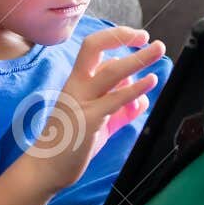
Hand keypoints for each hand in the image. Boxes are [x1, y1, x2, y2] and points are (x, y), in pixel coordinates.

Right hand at [21, 25, 164, 194]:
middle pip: (96, 49)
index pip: (93, 47)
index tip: (137, 36)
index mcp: (76, 82)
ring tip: (158, 50)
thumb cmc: (69, 142)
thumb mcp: (99, 120)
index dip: (115, 37)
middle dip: (125, 37)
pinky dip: (135, 89)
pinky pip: (114, 99)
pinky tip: (150, 81)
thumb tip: (140, 101)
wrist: (45, 168)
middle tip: (150, 39)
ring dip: (137, 58)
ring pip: (110, 71)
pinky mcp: (89, 120)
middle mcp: (76, 86)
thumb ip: (119, 109)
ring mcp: (81, 102)